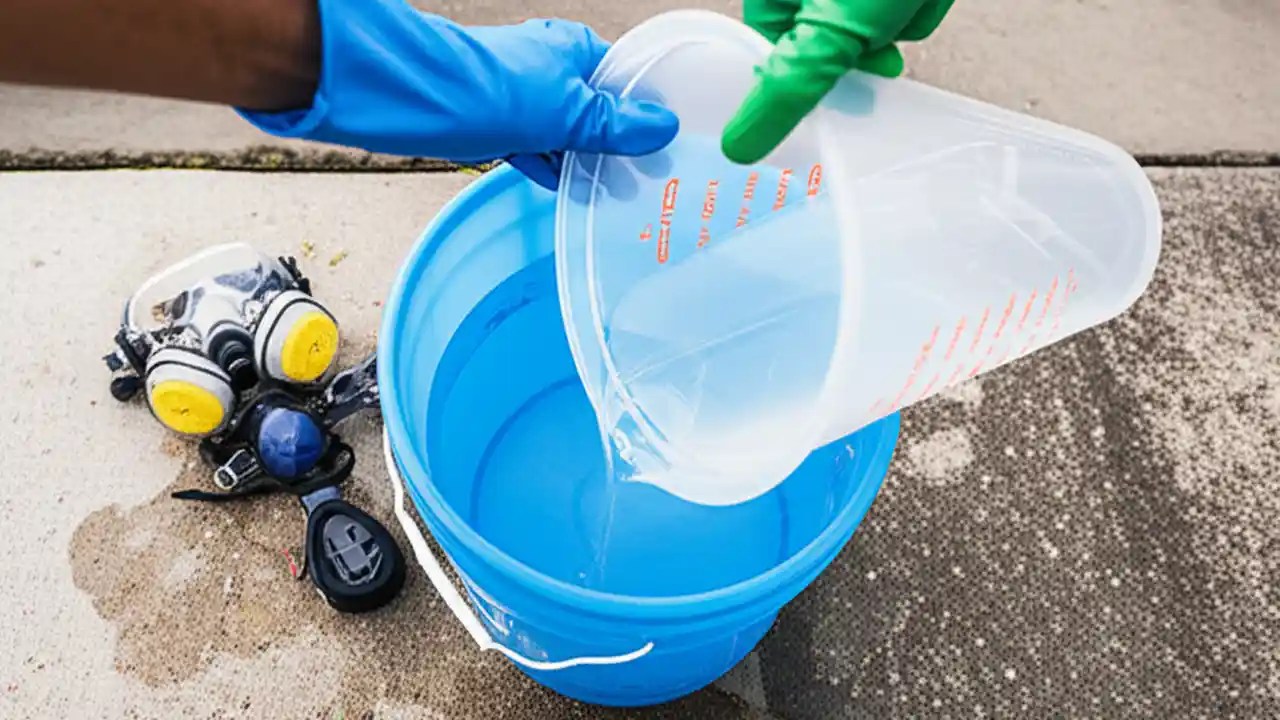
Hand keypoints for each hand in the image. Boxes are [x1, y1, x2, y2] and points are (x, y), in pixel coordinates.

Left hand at [238, 0, 678, 189]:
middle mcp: (551, 70)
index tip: (677, 148)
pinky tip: (573, 195)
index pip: (628, 83)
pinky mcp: (497, 127)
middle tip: (656, 184)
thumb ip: (611, 124)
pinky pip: (537, 152)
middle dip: (621, 146)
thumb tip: (664, 127)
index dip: (650, 115)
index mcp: (574, 51)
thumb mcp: (561, 110)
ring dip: (588, 164)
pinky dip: (555, 171)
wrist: (401, 97)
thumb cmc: (482, 90)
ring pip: (568, 136)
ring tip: (622, 198)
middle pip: (599, 112)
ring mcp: (523, 100)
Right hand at [722, 0, 954, 163]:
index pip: (775, 51)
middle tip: (881, 18)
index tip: (839, 67)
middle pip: (830, 42)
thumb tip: (739, 148)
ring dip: (903, 20)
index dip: (811, 66)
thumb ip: (787, 92)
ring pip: (876, 27)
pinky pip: (907, 7)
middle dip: (867, 39)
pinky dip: (923, 1)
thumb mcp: (828, 31)